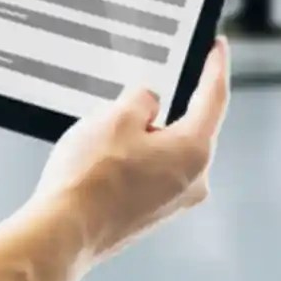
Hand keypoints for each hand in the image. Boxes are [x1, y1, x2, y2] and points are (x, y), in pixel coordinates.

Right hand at [32, 38, 230, 262]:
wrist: (63, 232)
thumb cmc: (89, 180)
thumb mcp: (117, 116)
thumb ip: (143, 99)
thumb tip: (149, 102)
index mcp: (194, 152)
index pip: (214, 98)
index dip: (216, 66)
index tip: (217, 47)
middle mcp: (193, 180)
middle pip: (188, 126)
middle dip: (162, 108)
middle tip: (133, 96)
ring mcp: (173, 201)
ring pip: (166, 151)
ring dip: (143, 136)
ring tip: (105, 133)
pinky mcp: (152, 214)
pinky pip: (151, 173)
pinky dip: (134, 160)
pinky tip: (104, 158)